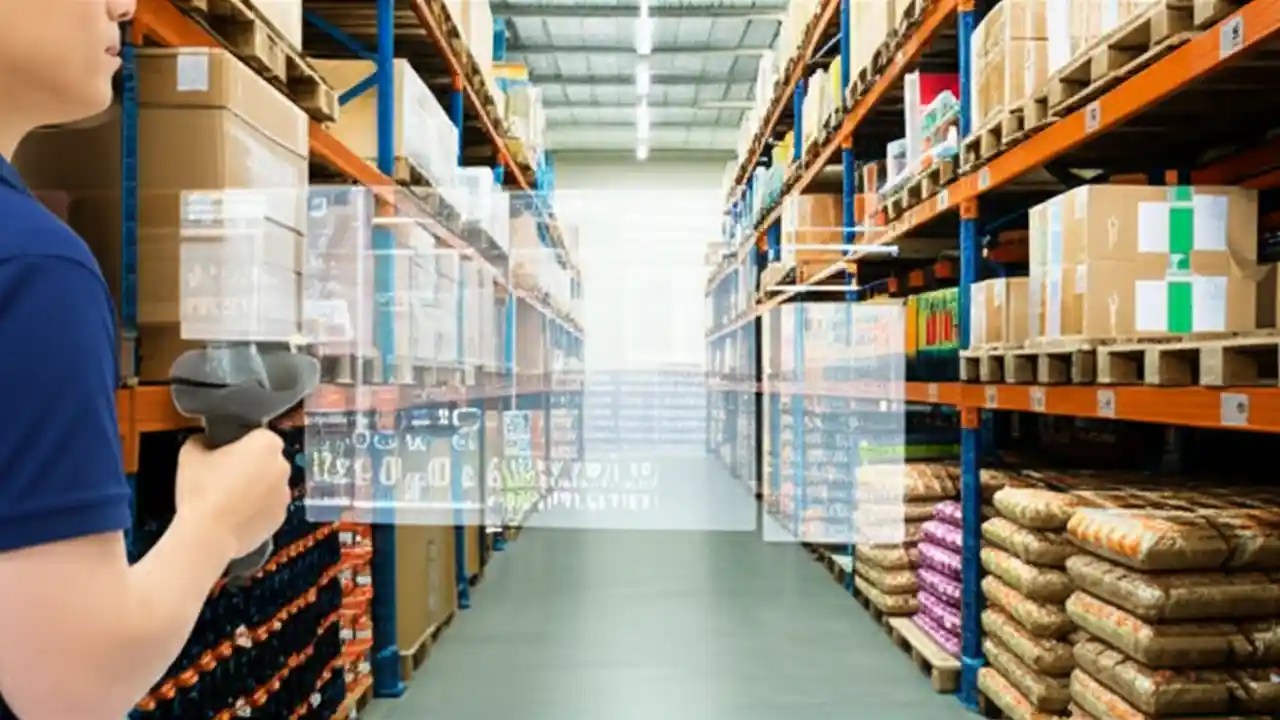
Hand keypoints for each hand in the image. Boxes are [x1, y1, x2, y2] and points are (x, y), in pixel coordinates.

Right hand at [174, 429, 291, 559]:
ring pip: (269, 485)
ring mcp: (285, 494)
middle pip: (266, 460)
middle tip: (223, 477)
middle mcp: (283, 466)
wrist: (208, 536)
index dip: (238, 444)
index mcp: (267, 443)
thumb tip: (204, 441)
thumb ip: (201, 440)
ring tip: (227, 500)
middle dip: (249, 466)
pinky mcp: (281, 518)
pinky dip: (256, 510)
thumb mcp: (190, 453)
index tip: (223, 455)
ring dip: (254, 489)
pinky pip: (268, 507)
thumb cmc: (201, 489)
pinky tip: (235, 516)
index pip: (257, 435)